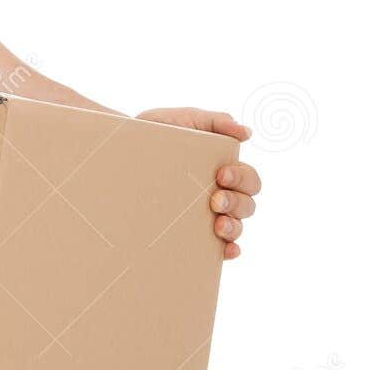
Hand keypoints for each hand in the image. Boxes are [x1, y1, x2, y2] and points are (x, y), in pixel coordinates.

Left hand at [134, 107, 259, 260]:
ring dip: (234, 227)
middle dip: (237, 202)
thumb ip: (216, 121)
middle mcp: (220, 194)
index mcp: (224, 170)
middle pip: (247, 205)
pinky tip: (225, 249)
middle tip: (215, 199)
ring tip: (218, 224)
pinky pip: (219, 247)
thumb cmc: (157, 133)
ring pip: (237, 226)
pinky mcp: (192, 232)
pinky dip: (229, 249)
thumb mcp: (186, 120)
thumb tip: (247, 134)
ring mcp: (207, 215)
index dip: (243, 178)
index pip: (249, 179)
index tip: (222, 174)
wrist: (120, 149)